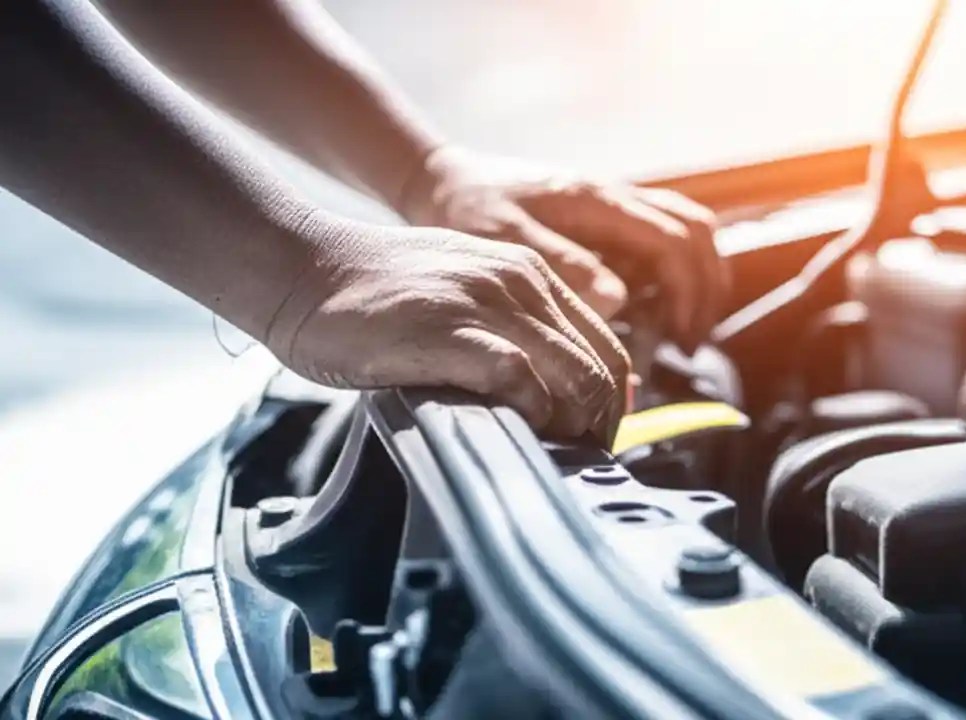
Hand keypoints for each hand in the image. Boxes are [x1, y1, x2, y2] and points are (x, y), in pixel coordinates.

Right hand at [265, 219, 630, 440]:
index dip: (611, 405)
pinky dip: (530, 415)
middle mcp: (519, 281)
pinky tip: (511, 432)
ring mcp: (486, 303)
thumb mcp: (463, 297)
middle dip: (600, 428)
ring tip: (550, 456)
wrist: (304, 268)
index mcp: (529, 274)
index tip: (592, 440)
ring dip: (572, 428)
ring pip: (574, 375)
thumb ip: (509, 332)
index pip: (606, 346)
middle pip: (601, 367)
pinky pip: (519, 379)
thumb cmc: (374, 296)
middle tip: (576, 462)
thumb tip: (549, 398)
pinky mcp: (448, 330)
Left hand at [398, 146, 725, 351]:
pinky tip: (657, 312)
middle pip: (695, 233)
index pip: (673, 241)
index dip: (688, 292)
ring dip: (698, 279)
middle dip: (704, 290)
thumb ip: (562, 264)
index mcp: (597, 200)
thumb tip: (618, 299)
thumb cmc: (468, 208)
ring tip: (683, 332)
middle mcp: (615, 197)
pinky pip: (662, 238)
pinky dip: (675, 274)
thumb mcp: (505, 238)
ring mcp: (614, 206)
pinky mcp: (606, 220)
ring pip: (687, 231)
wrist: (443, 180)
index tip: (678, 338)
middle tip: (688, 343)